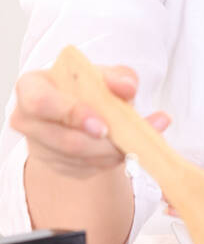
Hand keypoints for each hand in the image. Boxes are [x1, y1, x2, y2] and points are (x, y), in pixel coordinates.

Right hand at [12, 64, 170, 180]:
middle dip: (99, 143)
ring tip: (136, 141)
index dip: (72, 114)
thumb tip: (127, 87)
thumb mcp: (103, 74)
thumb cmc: (87, 85)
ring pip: (77, 159)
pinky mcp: (54, 165)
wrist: (83, 107)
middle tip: (126, 140)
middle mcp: (27, 119)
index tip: (102, 125)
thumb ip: (117, 76)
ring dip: (110, 153)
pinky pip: (84, 169)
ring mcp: (38, 146)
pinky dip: (109, 161)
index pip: (40, 102)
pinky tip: (123, 149)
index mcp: (31, 87)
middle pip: (63, 140)